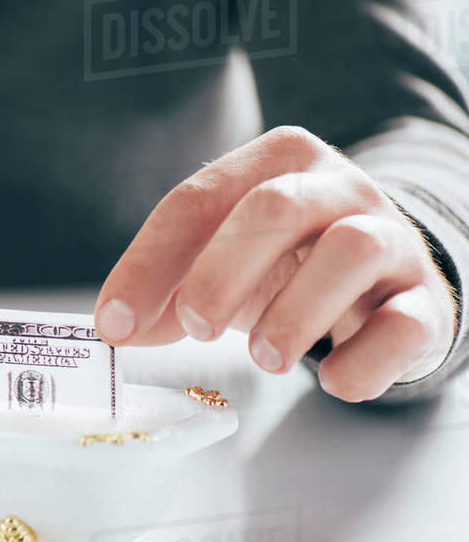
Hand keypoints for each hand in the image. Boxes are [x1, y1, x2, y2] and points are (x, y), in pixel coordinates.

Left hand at [94, 126, 457, 401]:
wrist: (386, 280)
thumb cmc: (287, 265)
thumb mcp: (218, 263)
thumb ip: (163, 289)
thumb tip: (116, 327)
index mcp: (275, 163)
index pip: (198, 199)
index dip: (147, 262)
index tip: (115, 322)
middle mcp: (337, 187)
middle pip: (274, 207)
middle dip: (219, 272)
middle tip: (193, 328)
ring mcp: (391, 239)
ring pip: (350, 249)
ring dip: (294, 313)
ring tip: (262, 357)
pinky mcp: (426, 300)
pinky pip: (404, 324)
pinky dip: (363, 359)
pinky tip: (331, 379)